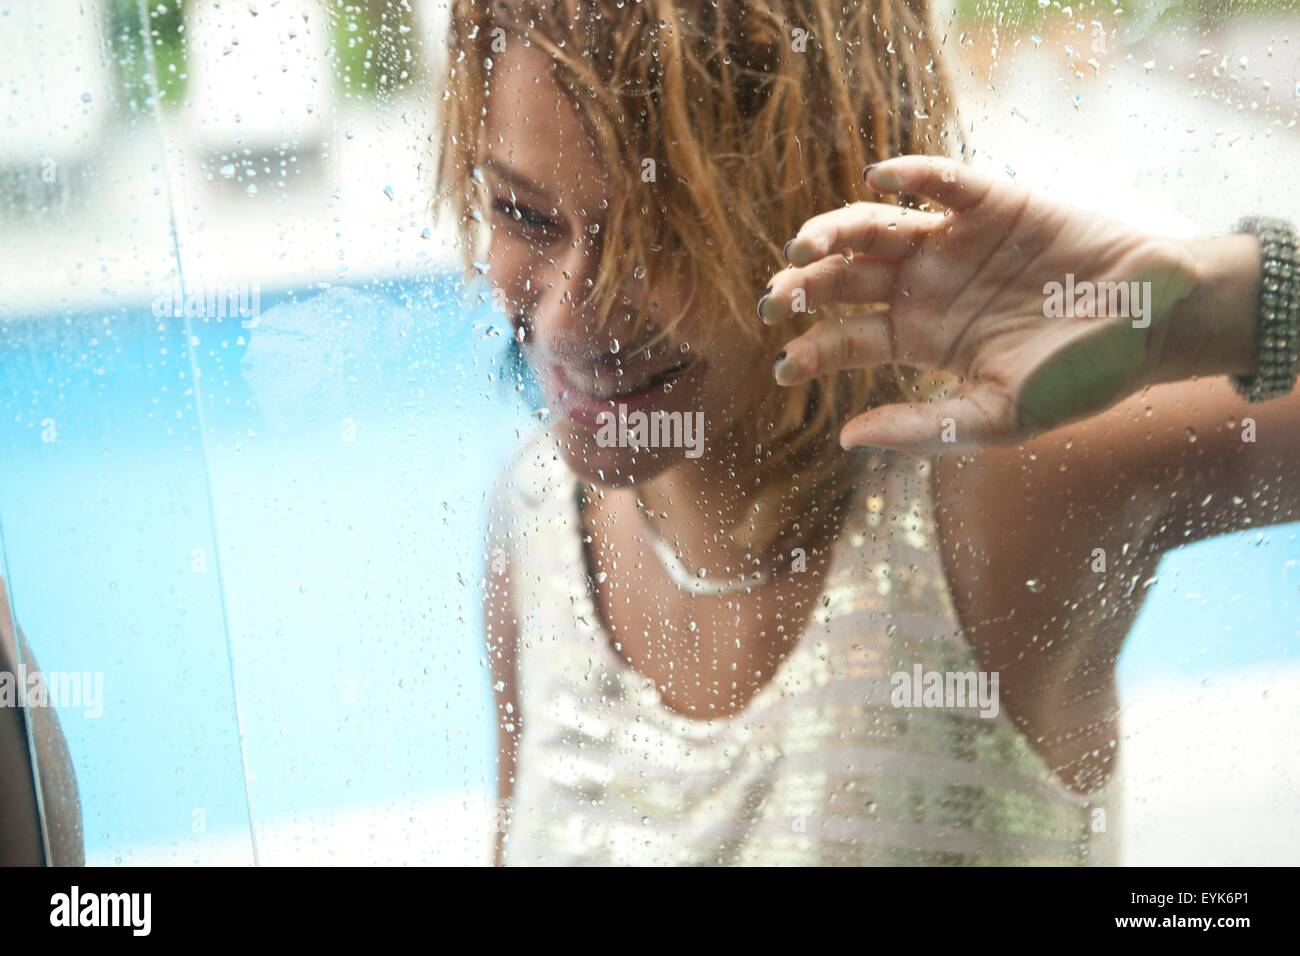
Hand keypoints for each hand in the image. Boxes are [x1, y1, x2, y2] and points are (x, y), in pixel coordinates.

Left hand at [759, 155, 1253, 452]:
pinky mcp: (992, 203)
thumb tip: (846, 437)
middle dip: (804, 287)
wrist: (1154, 326)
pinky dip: (909, 175)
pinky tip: (879, 180)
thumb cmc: (1080, 379)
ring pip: (875, 229)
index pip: (846, 341)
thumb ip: (923, 427)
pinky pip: (942, 181)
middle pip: (845, 280)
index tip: (784, 366)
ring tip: (804, 248)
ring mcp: (954, 243)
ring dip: (833, 231)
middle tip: (775, 299)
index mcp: (919, 338)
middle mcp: (926, 287)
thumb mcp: (999, 417)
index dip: (811, 351)